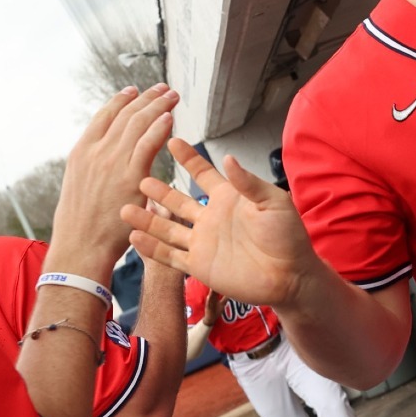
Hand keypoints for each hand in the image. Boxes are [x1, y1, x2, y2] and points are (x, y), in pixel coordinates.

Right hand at [50, 85, 178, 279]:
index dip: (121, 100)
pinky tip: (169, 117)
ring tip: (172, 96)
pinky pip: (148, 144)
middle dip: (146, 98)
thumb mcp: (78, 183)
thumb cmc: (81, 222)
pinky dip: (159, 128)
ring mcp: (113, 163)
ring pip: (138, 124)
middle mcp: (96, 152)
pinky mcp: (130, 177)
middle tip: (163, 89)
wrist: (80, 245)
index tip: (134, 91)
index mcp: (81, 151)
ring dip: (157, 106)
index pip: (104, 116)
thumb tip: (106, 156)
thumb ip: (93, 165)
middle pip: (125, 115)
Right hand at [122, 140, 317, 311]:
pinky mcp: (200, 266)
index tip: (170, 140)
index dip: (188, 159)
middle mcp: (211, 219)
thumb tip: (228, 158)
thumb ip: (247, 183)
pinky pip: (170, 256)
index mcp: (228, 199)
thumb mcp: (273, 202)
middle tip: (138, 178)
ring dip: (147, 219)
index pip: (203, 174)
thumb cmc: (288, 237)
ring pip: (167, 228)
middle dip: (159, 191)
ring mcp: (203, 243)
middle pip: (178, 201)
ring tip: (125, 208)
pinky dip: (152, 248)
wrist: (290, 276)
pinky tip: (134, 238)